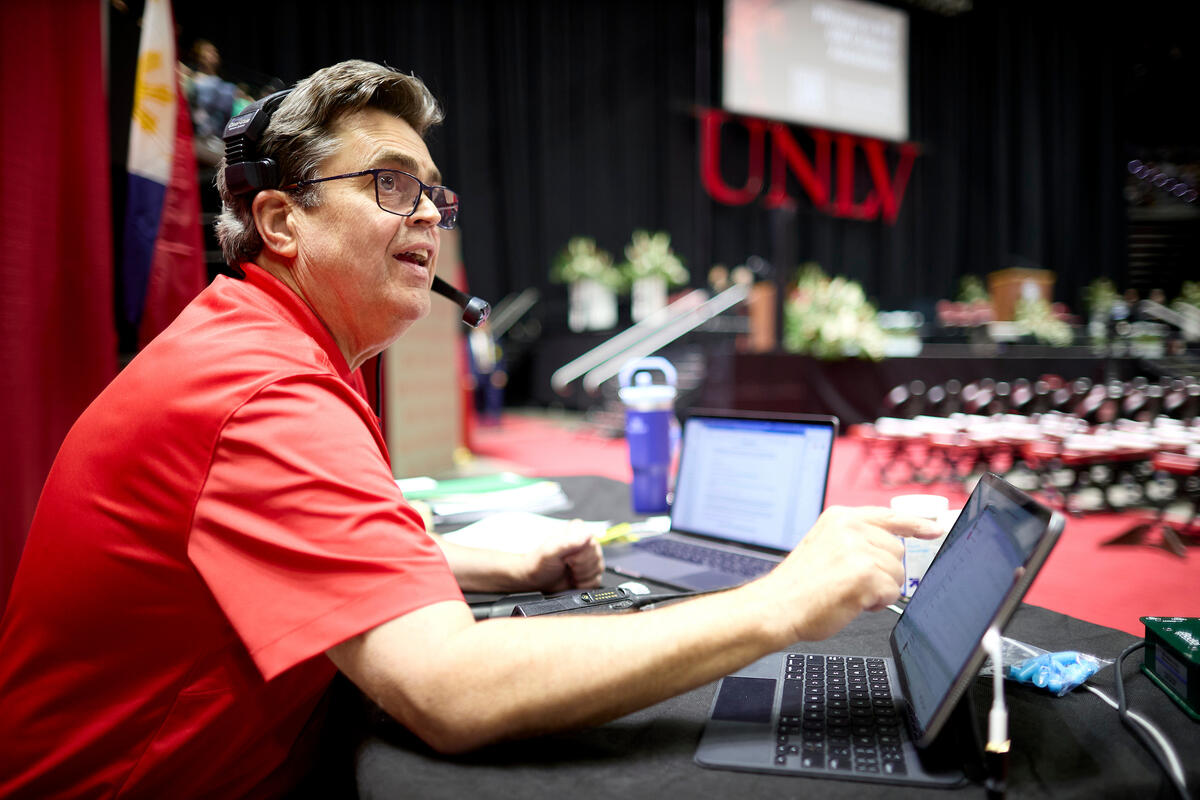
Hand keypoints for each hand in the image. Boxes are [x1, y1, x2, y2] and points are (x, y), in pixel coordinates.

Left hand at [520, 520, 604, 591]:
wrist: (534, 579)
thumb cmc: (538, 562)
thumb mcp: (550, 550)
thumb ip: (568, 542)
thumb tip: (587, 534)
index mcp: (577, 531)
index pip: (592, 543)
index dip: (580, 555)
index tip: (567, 559)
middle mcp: (585, 542)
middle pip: (596, 557)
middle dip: (580, 567)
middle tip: (566, 566)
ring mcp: (589, 557)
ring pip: (598, 569)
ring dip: (582, 576)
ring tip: (569, 572)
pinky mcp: (590, 571)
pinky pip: (597, 580)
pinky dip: (584, 584)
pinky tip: (574, 579)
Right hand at [756, 506, 942, 641]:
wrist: (777, 606)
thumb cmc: (798, 586)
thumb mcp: (824, 545)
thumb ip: (854, 539)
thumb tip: (889, 549)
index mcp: (840, 518)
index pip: (888, 515)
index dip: (916, 524)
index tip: (935, 527)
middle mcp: (850, 528)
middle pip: (897, 550)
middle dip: (883, 571)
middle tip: (853, 582)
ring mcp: (858, 549)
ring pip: (897, 573)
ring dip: (880, 589)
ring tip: (849, 591)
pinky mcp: (865, 574)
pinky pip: (892, 592)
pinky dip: (877, 603)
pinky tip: (853, 601)